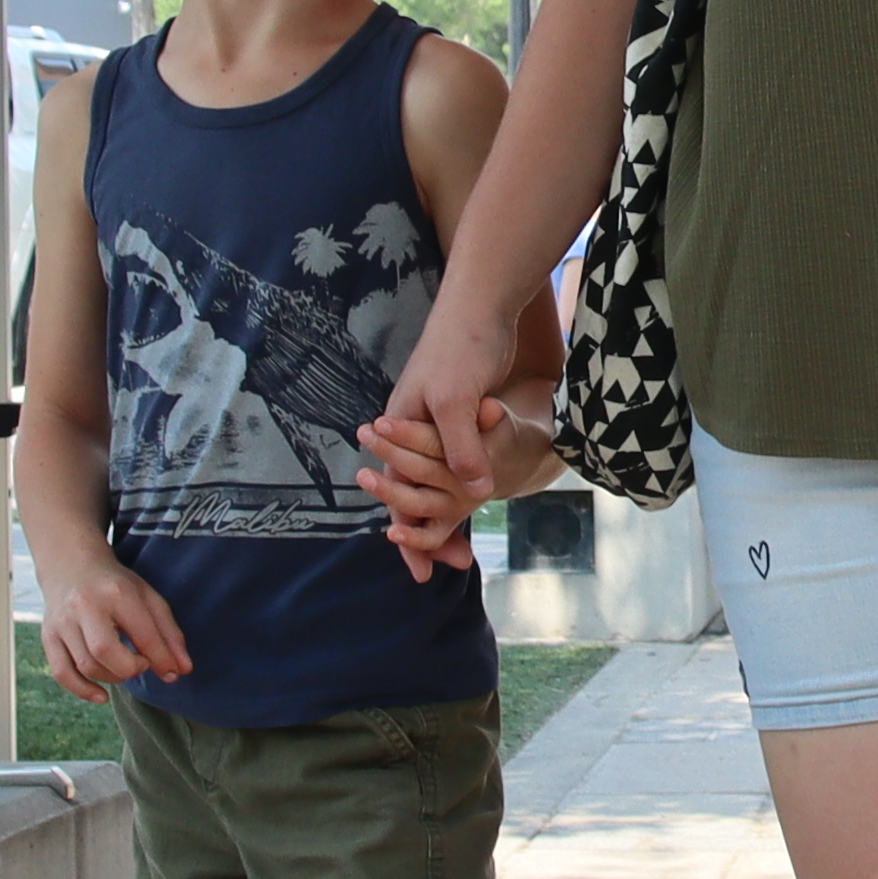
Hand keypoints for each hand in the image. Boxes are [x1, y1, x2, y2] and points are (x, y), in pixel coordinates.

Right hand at [40, 561, 192, 704]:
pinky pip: (62, 673)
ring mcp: (63, 621)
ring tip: (123, 667)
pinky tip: (102, 695)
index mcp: (116, 592)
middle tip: (141, 663)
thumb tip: (182, 671)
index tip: (171, 670)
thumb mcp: (148, 599)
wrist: (71, 566)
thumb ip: (169, 634)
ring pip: (86, 666)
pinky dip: (83, 691)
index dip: (161, 659)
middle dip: (130, 669)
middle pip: (105, 652)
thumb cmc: (116, 586)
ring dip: (112, 678)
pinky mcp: (48, 635)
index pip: (142, 635)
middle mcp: (85, 605)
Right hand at [369, 287, 537, 574]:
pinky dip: (463, 487)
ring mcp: (433, 422)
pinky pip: (455, 462)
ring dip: (447, 514)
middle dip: (429, 533)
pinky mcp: (458, 415)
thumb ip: (463, 448)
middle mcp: (411, 430)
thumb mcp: (458, 403)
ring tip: (462, 549)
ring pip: (435, 482)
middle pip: (414, 494)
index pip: (399, 494)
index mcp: (401, 429)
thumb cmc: (460, 349)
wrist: (478, 305)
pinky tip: (477, 502)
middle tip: (454, 567)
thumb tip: (476, 493)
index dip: (411, 535)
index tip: (425, 573)